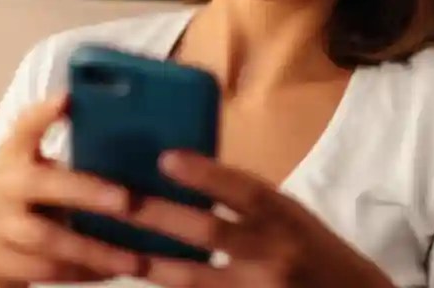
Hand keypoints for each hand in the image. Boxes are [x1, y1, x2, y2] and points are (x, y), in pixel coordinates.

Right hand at [0, 95, 141, 287]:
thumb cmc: (31, 202)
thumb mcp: (41, 174)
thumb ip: (72, 162)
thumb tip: (140, 150)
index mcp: (12, 156)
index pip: (23, 128)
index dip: (42, 114)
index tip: (67, 98)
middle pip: (39, 185)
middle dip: (86, 192)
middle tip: (127, 201)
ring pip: (46, 239)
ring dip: (94, 249)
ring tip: (134, 257)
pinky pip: (47, 270)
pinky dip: (83, 272)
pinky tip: (113, 270)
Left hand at [126, 151, 395, 287]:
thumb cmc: (319, 253)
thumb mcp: (294, 217)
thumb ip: (251, 203)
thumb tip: (194, 176)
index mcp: (286, 217)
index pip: (243, 190)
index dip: (204, 173)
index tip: (165, 158)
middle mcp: (273, 253)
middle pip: (209, 233)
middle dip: (158, 217)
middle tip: (118, 202)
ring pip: (193, 279)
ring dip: (151, 264)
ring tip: (114, 250)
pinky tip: (142, 277)